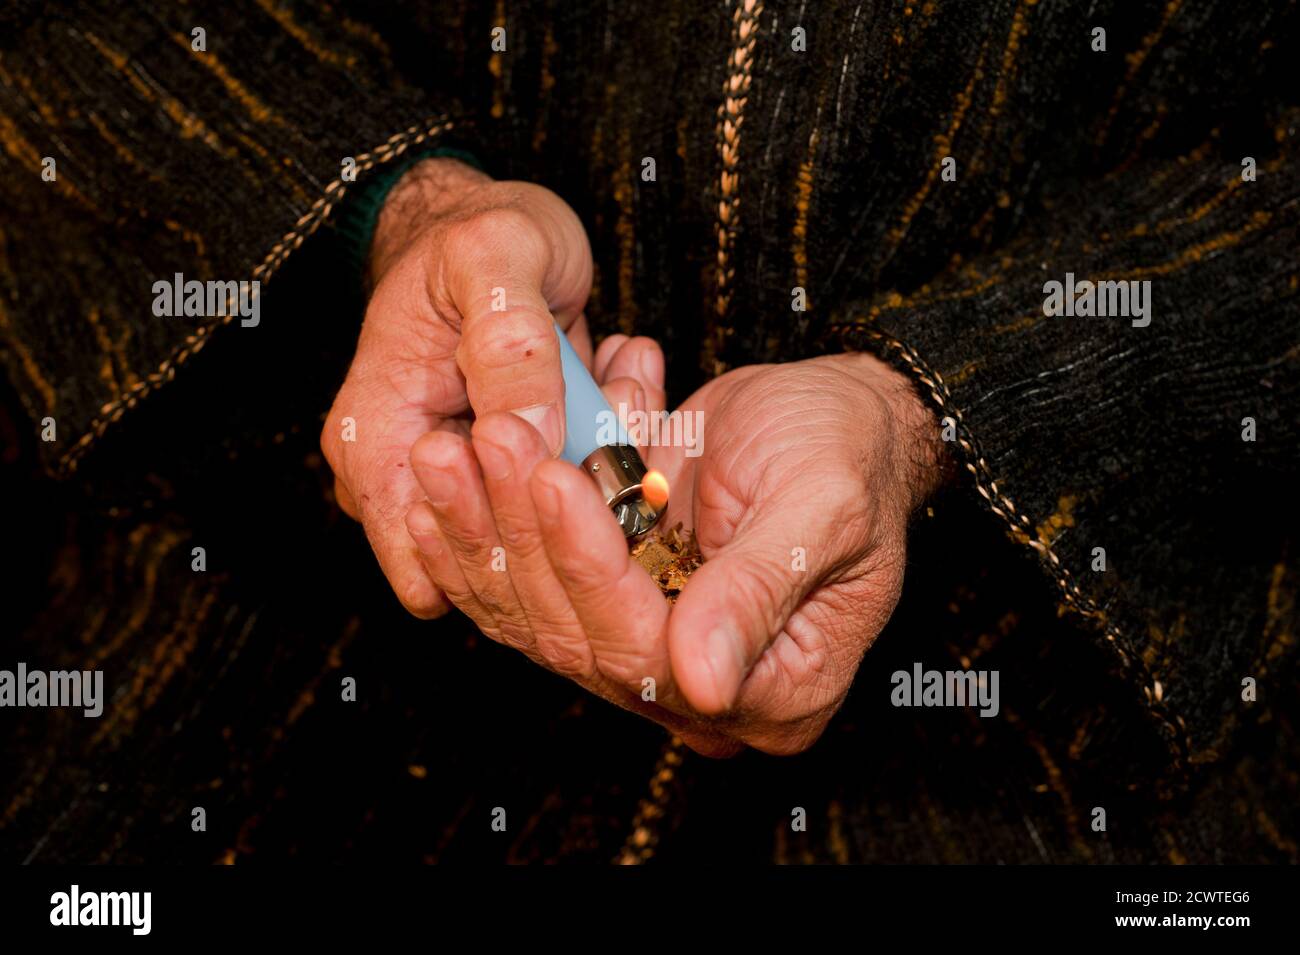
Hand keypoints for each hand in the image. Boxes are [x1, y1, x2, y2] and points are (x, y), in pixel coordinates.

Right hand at [321, 158, 592, 617]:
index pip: (425, 558)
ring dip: (608, 450)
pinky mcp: (523, 470)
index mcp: (377, 440)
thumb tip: (528, 434)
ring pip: (553, 521)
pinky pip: (582, 486)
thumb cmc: (474, 233)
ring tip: (622, 369)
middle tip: (616, 393)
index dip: (503, 539)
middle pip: (501, 545)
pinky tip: (621, 370)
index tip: (568, 476)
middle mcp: (418, 474)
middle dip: (574, 486)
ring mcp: (472, 478)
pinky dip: (616, 434)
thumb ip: (506, 343)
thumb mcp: (492, 259)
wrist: (492, 227)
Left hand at [406, 348, 944, 754]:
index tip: (554, 480)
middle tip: (486, 442)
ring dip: (482, 531)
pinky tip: (432, 497)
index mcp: (775, 688)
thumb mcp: (824, 511)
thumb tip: (703, 682)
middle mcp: (701, 684)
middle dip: (521, 536)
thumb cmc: (850, 456)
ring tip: (445, 454)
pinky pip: (529, 588)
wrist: (838, 419)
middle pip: (579, 634)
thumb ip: (758, 592)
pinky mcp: (613, 599)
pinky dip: (478, 539)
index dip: (592, 568)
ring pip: (539, 611)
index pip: (651, 651)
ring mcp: (651, 644)